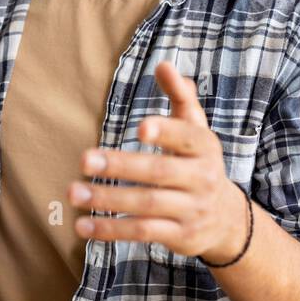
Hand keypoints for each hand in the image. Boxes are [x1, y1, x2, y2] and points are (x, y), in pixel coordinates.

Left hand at [67, 59, 249, 263]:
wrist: (225, 219)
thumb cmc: (198, 163)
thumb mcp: (195, 129)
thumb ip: (180, 97)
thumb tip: (164, 64)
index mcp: (204, 147)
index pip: (186, 136)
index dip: (165, 132)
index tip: (139, 127)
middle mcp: (202, 178)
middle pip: (159, 172)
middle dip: (121, 166)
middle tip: (83, 159)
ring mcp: (192, 210)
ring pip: (147, 205)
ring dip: (108, 199)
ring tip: (74, 192)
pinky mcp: (179, 236)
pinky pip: (142, 232)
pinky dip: (111, 230)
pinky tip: (82, 225)